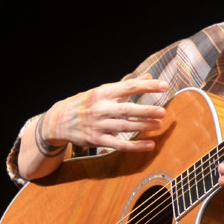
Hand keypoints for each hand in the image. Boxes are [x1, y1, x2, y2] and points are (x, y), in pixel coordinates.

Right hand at [42, 75, 170, 152]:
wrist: (58, 120)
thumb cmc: (85, 103)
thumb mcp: (101, 91)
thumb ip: (126, 86)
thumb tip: (148, 77)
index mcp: (102, 93)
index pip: (128, 87)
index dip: (147, 86)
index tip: (164, 86)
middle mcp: (100, 108)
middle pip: (126, 109)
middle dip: (145, 110)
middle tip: (162, 111)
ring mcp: (98, 125)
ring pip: (124, 127)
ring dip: (142, 126)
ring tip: (158, 125)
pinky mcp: (96, 140)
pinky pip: (118, 145)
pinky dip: (135, 146)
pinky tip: (149, 145)